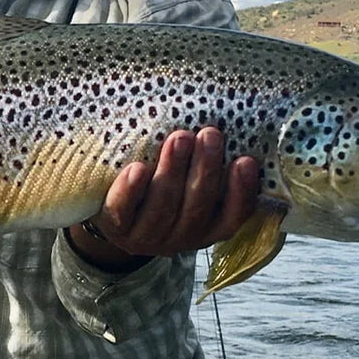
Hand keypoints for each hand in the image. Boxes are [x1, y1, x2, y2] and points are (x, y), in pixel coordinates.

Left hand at [66, 128, 258, 270]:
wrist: (112, 216)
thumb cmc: (159, 188)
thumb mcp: (188, 183)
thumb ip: (205, 164)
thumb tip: (232, 121)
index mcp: (206, 228)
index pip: (232, 217)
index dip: (242, 192)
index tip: (246, 161)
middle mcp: (180, 238)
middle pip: (196, 209)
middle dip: (205, 170)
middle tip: (210, 134)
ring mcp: (146, 237)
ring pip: (162, 208)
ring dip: (172, 172)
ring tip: (179, 139)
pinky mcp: (115, 229)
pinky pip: (123, 212)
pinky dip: (131, 191)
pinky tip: (138, 169)